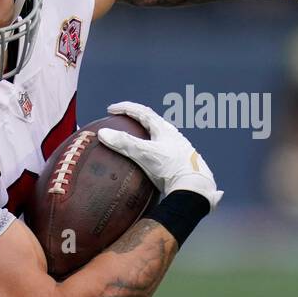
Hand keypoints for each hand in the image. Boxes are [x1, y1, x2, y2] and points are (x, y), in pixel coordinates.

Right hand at [97, 101, 222, 210]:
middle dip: (136, 118)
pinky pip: (163, 151)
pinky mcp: (181, 163)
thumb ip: (124, 143)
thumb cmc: (171, 168)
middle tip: (123, 120)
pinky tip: (151, 160)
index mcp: (164, 130)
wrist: (195, 188)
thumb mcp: (144, 154)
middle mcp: (173, 137)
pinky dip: (152, 150)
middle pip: (153, 122)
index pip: (143, 112)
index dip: (126, 108)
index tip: (111, 109)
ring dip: (146, 133)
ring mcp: (179, 150)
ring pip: (160, 136)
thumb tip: (102, 133)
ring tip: (136, 139)